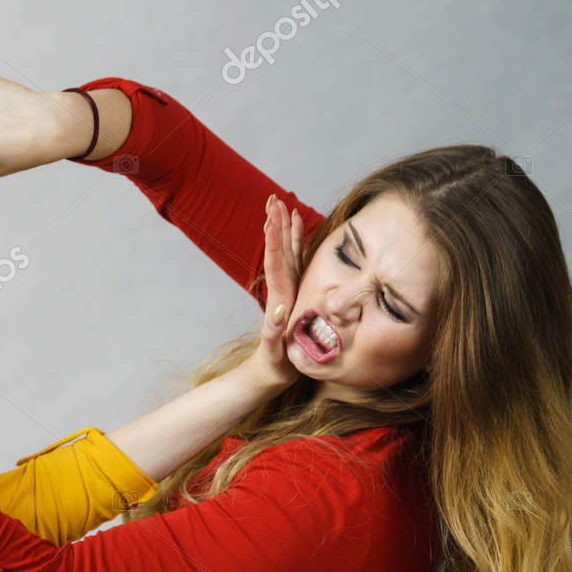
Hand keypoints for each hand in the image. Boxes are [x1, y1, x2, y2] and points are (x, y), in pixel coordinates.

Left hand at [246, 194, 306, 390]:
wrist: (272, 371)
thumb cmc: (276, 363)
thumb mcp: (275, 350)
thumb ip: (275, 332)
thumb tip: (278, 311)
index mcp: (280, 296)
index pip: (276, 263)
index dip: (275, 241)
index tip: (272, 218)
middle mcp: (282, 288)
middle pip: (280, 251)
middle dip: (277, 225)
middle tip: (273, 200)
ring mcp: (288, 289)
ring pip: (289, 253)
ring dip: (287, 230)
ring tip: (286, 207)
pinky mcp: (295, 292)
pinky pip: (298, 263)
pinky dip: (298, 245)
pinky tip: (299, 230)